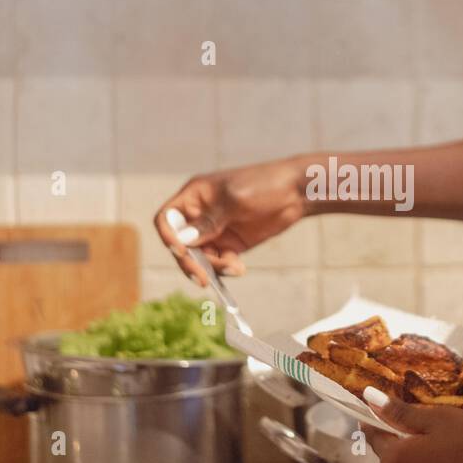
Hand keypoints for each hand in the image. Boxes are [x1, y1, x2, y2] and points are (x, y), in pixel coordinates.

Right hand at [154, 157, 310, 286]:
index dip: (169, 237)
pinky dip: (225, 268)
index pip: (167, 219)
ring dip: (212, 267)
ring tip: (234, 268)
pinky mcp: (230, 244)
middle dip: (191, 262)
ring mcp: (215, 231)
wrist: (296, 192)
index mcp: (194, 196)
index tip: (182, 252)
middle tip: (204, 278)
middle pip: (180, 245)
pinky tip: (239, 268)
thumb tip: (183, 241)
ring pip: (200, 257)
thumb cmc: (264, 185)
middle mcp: (199, 215)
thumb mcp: (235, 200)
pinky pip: (218, 262)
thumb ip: (209, 220)